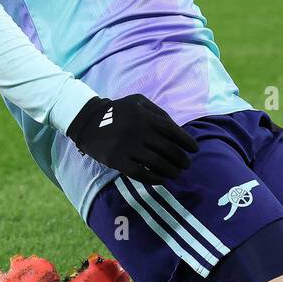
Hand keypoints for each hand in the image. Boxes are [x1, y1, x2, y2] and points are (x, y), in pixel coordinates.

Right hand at [66, 94, 198, 186]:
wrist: (88, 121)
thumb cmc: (117, 111)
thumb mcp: (138, 102)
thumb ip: (158, 112)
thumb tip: (177, 130)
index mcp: (145, 117)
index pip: (173, 132)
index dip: (187, 142)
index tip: (194, 150)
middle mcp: (139, 132)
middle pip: (168, 150)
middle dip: (181, 159)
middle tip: (186, 165)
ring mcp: (128, 147)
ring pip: (157, 164)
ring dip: (171, 171)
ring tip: (176, 174)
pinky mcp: (118, 160)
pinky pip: (141, 173)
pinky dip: (154, 179)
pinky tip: (161, 180)